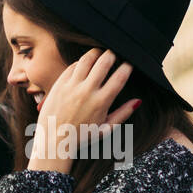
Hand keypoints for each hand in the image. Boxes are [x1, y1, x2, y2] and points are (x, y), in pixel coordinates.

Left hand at [28, 49, 134, 172]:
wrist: (54, 139)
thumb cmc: (82, 136)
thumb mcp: (105, 128)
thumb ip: (123, 114)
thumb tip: (138, 101)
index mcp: (101, 102)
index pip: (120, 77)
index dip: (128, 66)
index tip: (130, 64)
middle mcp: (86, 91)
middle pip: (104, 61)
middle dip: (113, 54)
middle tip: (115, 55)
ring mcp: (71, 86)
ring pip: (87, 59)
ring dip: (97, 53)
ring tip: (101, 54)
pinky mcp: (60, 83)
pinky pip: (73, 66)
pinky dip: (81, 62)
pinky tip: (86, 65)